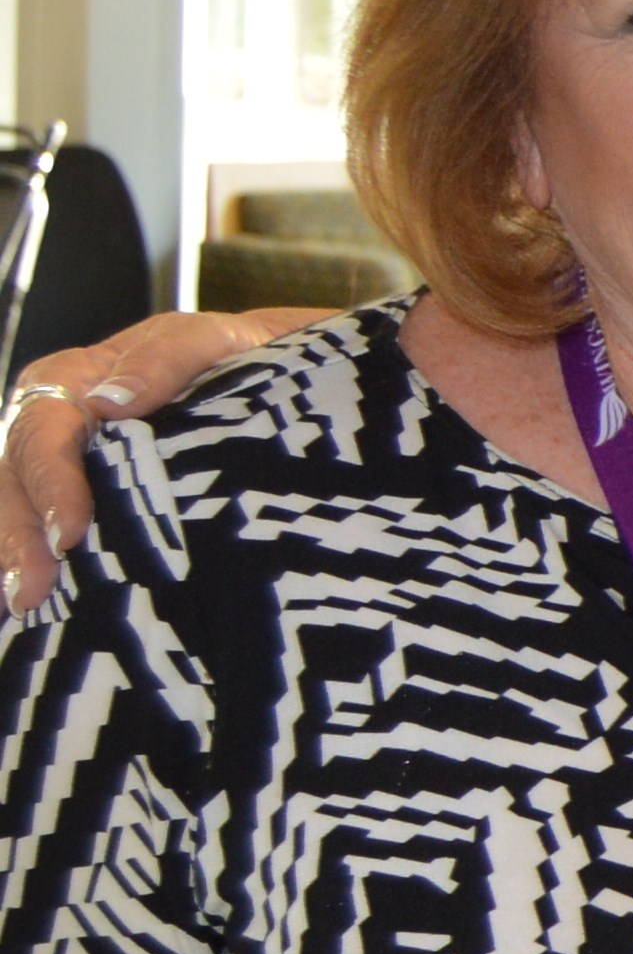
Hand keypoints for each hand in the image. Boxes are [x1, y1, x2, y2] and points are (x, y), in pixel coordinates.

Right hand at [1, 311, 325, 611]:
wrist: (285, 377)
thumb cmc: (242, 358)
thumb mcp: (210, 344)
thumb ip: (164, 359)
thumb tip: (109, 402)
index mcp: (75, 379)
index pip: (42, 430)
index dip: (50, 483)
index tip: (68, 534)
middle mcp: (61, 425)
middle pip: (15, 478)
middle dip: (17, 535)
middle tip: (32, 591)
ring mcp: (72, 468)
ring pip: (20, 510)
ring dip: (16, 557)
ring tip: (25, 606)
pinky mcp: (95, 505)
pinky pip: (51, 533)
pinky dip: (36, 563)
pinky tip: (41, 609)